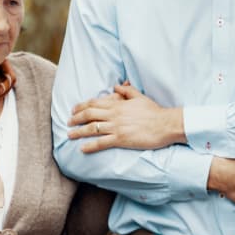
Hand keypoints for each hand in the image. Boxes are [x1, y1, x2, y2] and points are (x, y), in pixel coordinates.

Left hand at [68, 84, 184, 152]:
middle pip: (89, 114)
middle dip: (76, 118)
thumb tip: (116, 85)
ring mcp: (117, 127)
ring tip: (69, 135)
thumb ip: (127, 91)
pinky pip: (101, 143)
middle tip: (68, 122)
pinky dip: (90, 146)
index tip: (73, 110)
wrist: (165, 124)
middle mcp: (114, 115)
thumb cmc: (154, 111)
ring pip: (92, 129)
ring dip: (78, 132)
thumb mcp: (140, 97)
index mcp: (118, 104)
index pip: (94, 103)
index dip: (81, 106)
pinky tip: (82, 149)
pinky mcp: (121, 140)